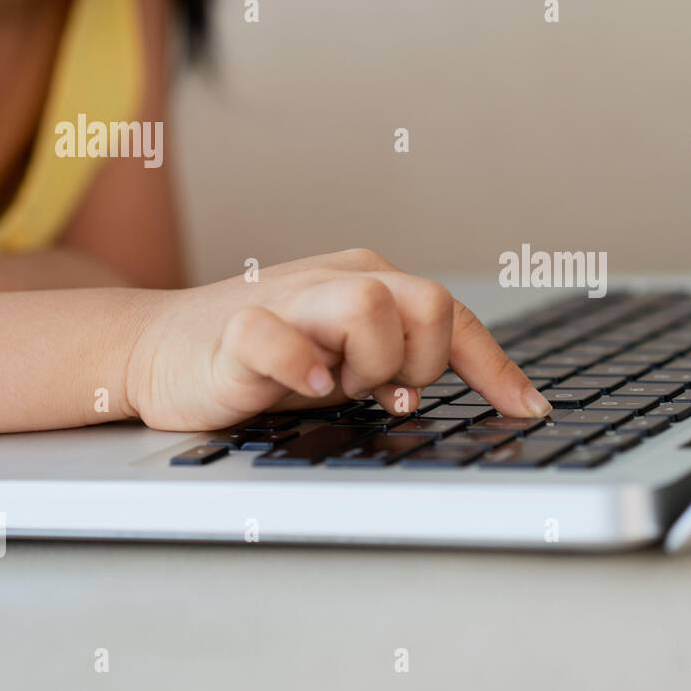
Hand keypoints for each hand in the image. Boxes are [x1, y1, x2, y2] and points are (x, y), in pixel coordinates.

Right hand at [122, 249, 550, 430]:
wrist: (160, 350)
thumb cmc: (268, 360)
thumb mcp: (351, 362)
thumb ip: (403, 365)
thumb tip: (483, 395)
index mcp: (373, 281)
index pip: (455, 317)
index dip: (498, 368)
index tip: (530, 411)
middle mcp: (340, 279)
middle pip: (429, 303)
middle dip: (422, 363)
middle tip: (382, 391)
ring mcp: (290, 299)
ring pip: (370, 306)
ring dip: (369, 365)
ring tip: (337, 387)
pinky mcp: (238, 328)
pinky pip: (280, 337)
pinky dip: (302, 366)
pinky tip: (305, 387)